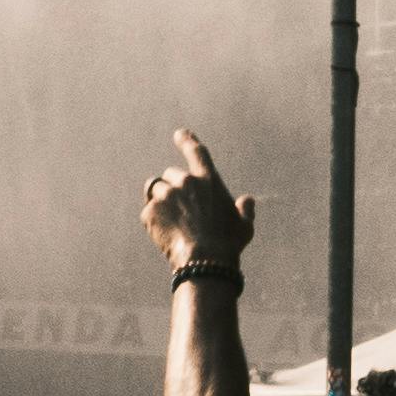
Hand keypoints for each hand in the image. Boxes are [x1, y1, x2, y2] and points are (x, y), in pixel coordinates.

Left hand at [140, 129, 251, 281]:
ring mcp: (165, 195)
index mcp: (208, 180)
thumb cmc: (228, 244)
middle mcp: (184, 182)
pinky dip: (153, 220)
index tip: (179, 134)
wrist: (205, 261)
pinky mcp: (150, 210)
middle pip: (170, 174)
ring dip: (160, 200)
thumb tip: (248, 201)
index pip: (197, 153)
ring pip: (155, 189)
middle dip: (173, 186)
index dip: (187, 141)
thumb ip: (245, 210)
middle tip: (180, 208)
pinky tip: (166, 235)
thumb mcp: (244, 226)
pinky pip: (147, 211)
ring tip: (171, 221)